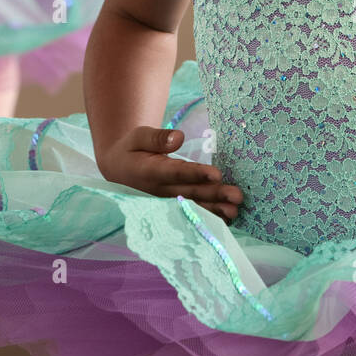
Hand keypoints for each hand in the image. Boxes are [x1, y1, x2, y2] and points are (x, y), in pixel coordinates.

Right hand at [98, 126, 243, 221]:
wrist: (118, 171)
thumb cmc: (131, 150)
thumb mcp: (138, 137)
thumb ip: (157, 138)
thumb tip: (178, 137)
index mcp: (150, 171)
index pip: (176, 173)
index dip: (196, 174)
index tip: (216, 174)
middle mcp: (160, 191)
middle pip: (191, 193)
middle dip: (215, 195)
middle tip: (237, 195)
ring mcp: (167, 202)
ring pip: (194, 206)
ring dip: (216, 209)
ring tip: (235, 210)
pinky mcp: (173, 206)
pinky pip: (192, 212)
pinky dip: (210, 217)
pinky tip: (228, 218)